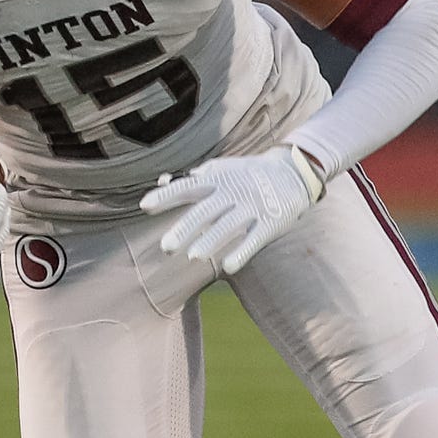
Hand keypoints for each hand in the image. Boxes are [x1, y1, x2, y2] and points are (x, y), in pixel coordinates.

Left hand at [141, 147, 323, 276]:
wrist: (293, 171)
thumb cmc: (247, 176)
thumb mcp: (221, 171)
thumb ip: (193, 179)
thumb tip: (162, 181)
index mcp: (217, 179)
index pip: (187, 187)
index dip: (167, 196)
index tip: (145, 206)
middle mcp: (232, 192)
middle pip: (205, 211)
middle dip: (185, 228)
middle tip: (166, 247)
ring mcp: (252, 205)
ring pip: (229, 225)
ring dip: (211, 240)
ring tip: (193, 257)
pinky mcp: (271, 220)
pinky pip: (255, 237)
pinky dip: (242, 251)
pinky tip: (227, 267)